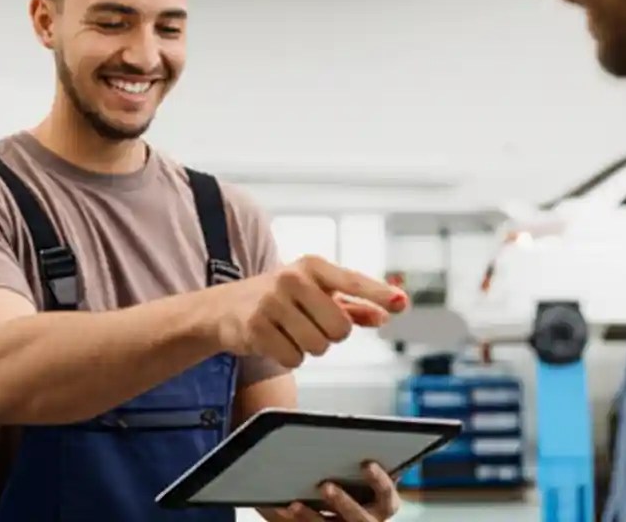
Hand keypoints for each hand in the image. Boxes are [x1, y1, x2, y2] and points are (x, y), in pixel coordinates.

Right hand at [214, 255, 408, 368]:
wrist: (224, 307)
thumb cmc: (278, 298)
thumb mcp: (314, 293)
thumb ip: (352, 305)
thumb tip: (384, 315)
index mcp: (312, 266)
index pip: (352, 282)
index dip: (378, 294)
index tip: (401, 302)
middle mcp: (292, 279)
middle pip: (340, 328)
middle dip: (330, 335)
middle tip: (310, 325)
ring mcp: (272, 302)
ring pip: (318, 346)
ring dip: (308, 348)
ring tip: (289, 332)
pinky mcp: (256, 327)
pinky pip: (294, 359)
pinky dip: (288, 357)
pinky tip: (274, 341)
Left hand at [258, 462, 401, 520]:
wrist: (337, 503)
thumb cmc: (353, 477)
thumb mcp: (361, 468)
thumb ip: (357, 458)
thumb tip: (339, 430)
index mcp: (383, 503)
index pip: (387, 494)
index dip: (379, 480)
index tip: (366, 463)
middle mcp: (368, 520)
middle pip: (360, 518)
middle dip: (343, 502)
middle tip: (325, 486)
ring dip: (311, 516)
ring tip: (294, 504)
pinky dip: (298, 517)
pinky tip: (283, 506)